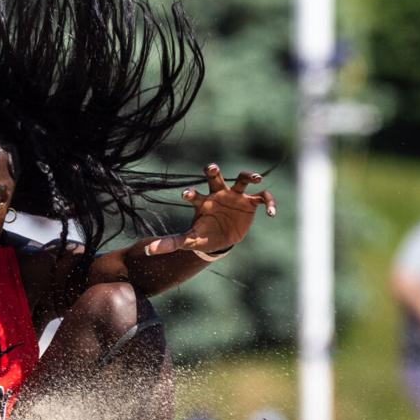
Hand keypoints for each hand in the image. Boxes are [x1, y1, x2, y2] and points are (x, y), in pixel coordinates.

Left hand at [144, 164, 275, 257]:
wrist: (222, 241)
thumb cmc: (203, 236)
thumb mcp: (189, 240)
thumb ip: (170, 243)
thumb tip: (147, 251)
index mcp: (202, 202)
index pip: (194, 194)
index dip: (190, 193)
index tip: (186, 194)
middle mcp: (218, 194)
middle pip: (215, 177)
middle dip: (213, 171)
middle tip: (211, 168)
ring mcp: (235, 197)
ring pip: (242, 180)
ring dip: (249, 176)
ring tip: (256, 178)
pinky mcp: (250, 203)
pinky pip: (262, 198)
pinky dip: (269, 202)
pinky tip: (272, 214)